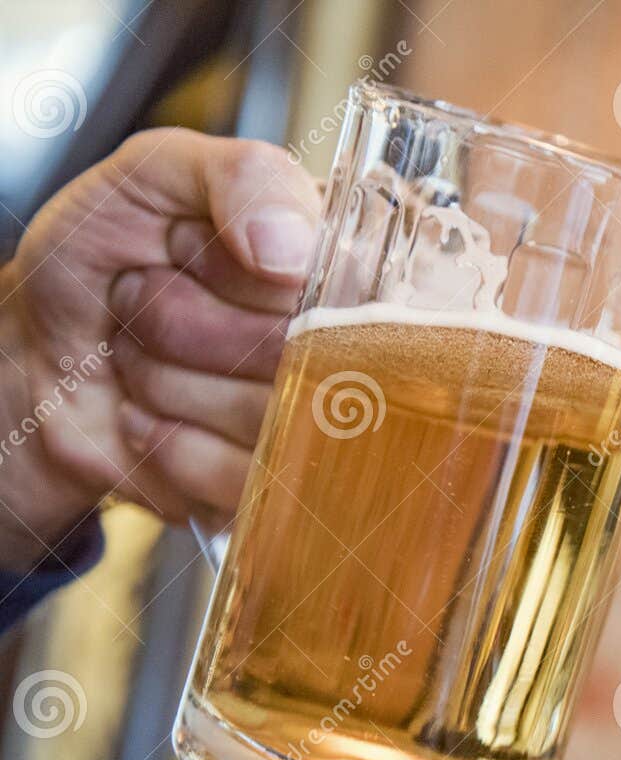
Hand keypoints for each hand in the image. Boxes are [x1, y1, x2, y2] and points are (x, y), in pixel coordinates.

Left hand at [0, 127, 318, 567]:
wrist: (37, 345)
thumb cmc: (103, 254)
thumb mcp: (157, 173)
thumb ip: (243, 177)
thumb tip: (294, 248)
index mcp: (338, 259)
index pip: (340, 279)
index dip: (242, 271)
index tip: (181, 243)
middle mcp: (343, 345)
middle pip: (301, 352)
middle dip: (188, 321)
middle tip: (144, 296)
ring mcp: (314, 422)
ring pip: (271, 417)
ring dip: (170, 381)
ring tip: (141, 355)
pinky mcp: (275, 484)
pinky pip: (243, 478)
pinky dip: (170, 443)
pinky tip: (147, 415)